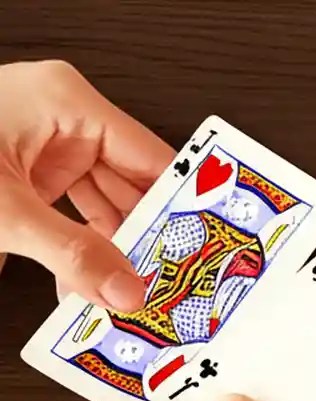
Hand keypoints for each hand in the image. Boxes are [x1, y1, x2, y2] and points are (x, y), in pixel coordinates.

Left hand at [0, 60, 172, 310]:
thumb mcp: (5, 213)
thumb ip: (71, 254)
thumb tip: (125, 289)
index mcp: (67, 103)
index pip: (152, 158)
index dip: (182, 205)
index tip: (205, 245)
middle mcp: (62, 120)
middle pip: (132, 185)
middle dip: (147, 239)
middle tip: (174, 280)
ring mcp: (43, 148)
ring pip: (103, 206)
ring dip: (114, 252)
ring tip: (136, 291)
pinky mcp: (26, 176)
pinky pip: (72, 215)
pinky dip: (81, 250)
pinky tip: (91, 286)